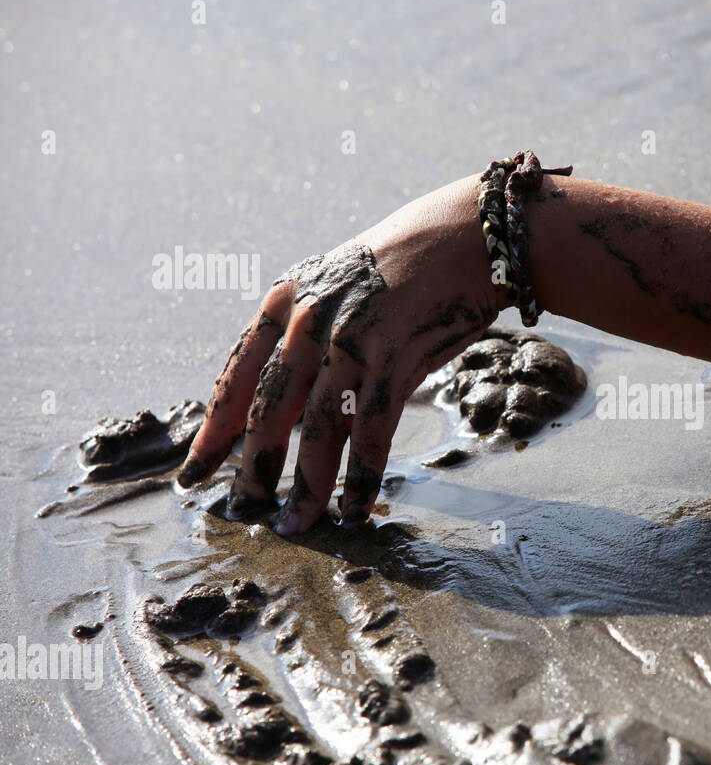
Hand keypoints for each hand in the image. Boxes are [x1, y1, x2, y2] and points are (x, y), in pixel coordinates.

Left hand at [177, 175, 498, 533]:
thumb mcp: (336, 288)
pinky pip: (372, 434)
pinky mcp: (397, 360)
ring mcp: (353, 340)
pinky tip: (354, 511)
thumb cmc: (403, 270)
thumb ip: (306, 336)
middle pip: (270, 413)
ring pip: (319, 431)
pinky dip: (360, 479)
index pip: (236, 378)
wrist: (463, 238)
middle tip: (242, 513)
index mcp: (286, 302)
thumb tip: (286, 407)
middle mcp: (310, 321)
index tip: (193, 474)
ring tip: (297, 525)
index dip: (213, 433)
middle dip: (253, 470)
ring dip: (306, 487)